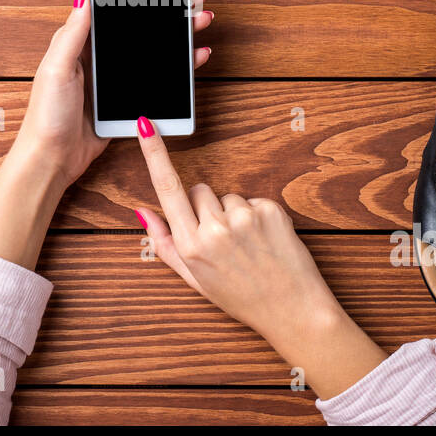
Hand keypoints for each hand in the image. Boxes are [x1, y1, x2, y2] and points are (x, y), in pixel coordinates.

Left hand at [13, 0, 213, 189]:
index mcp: (80, 43)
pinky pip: (156, 78)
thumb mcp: (57, 68)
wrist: (52, 159)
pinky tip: (194, 58)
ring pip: (153, 50)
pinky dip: (177, 66)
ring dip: (178, 35)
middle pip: (140, 27)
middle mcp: (98, 57)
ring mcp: (114, 79)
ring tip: (201, 21)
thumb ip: (73, 32)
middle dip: (169, 10)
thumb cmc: (46, 115)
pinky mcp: (125, 100)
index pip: (114, 9)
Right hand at [133, 121, 386, 398]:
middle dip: (206, 207)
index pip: (167, 188)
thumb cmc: (242, 298)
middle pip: (199, 191)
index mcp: (191, 246)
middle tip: (224, 240)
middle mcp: (215, 230)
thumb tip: (143, 211)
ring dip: (234, 214)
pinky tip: (264, 241)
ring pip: (228, 196)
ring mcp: (245, 218)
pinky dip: (257, 216)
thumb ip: (165, 243)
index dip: (153, 153)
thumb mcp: (194, 279)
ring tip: (248, 245)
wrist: (293, 311)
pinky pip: (253, 200)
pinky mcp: (270, 210)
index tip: (144, 124)